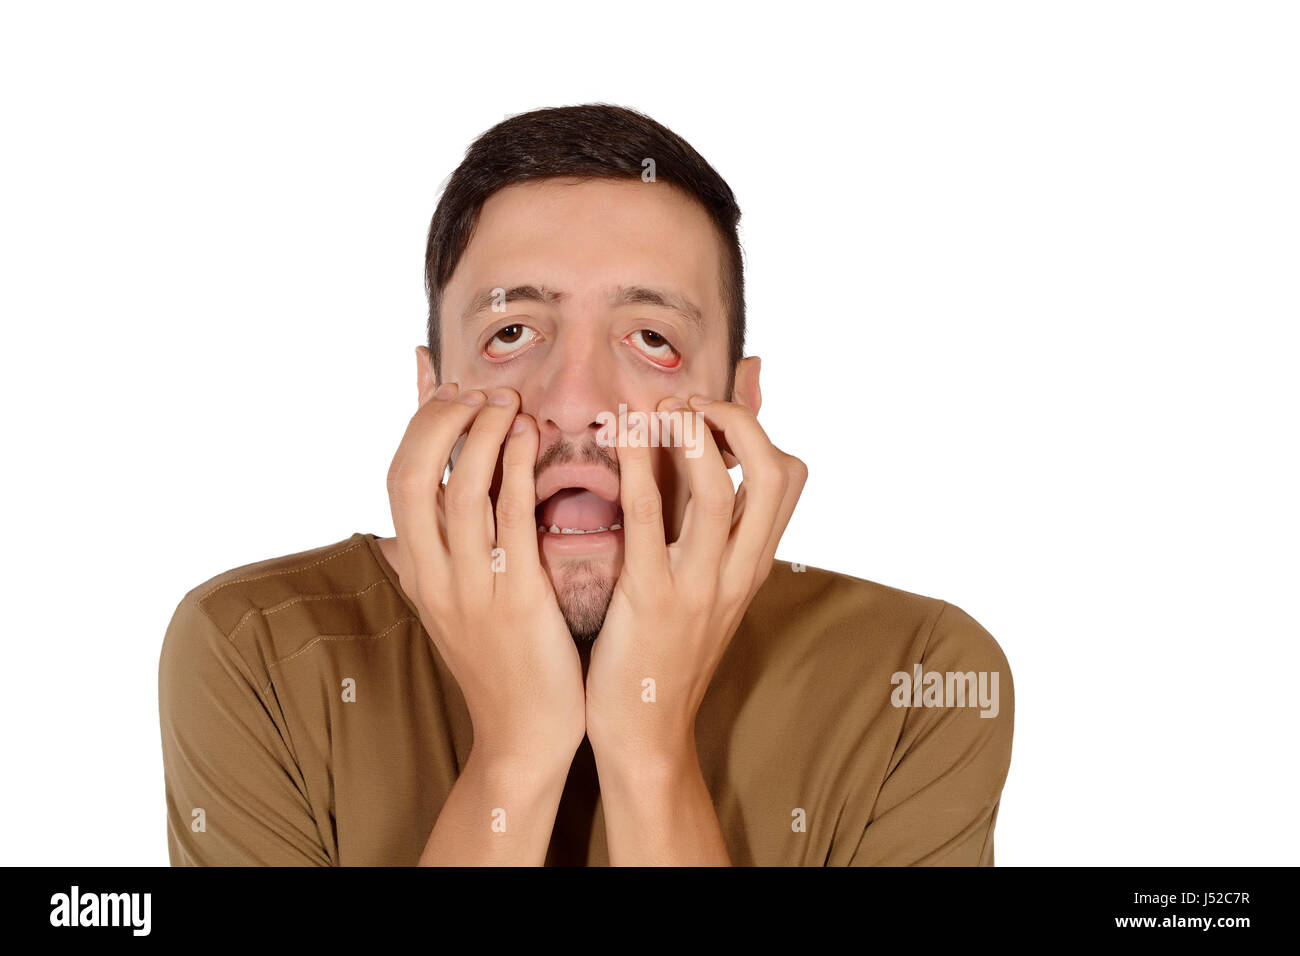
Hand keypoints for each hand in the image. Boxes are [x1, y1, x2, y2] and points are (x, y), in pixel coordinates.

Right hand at [386, 383, 585, 768]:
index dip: (415, 423)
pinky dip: (514, 474)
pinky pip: (509, 524)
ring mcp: (472, 590)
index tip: (443, 381)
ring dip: (480, 435)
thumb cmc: (500, 662)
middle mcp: (434, 576)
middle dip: (440, 421)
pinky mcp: (516, 603)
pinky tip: (530, 440)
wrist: (524, 735)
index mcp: (419, 572)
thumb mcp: (451, 606)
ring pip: (458, 492)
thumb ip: (434, 560)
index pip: (397, 479)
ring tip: (506, 399)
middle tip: (478, 389)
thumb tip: (394, 533)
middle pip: (412, 477)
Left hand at [585, 394, 807, 765]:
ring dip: (691, 434)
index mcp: (752, 564)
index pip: (790, 476)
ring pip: (721, 490)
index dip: (757, 427)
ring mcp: (700, 587)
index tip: (710, 408)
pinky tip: (617, 436)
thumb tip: (702, 463)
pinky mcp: (652, 601)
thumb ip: (704, 522)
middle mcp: (738, 571)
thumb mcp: (702, 582)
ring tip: (659, 408)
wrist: (646, 734)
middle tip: (688, 403)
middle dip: (735, 420)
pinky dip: (637, 467)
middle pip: (774, 472)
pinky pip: (651, 520)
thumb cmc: (665, 651)